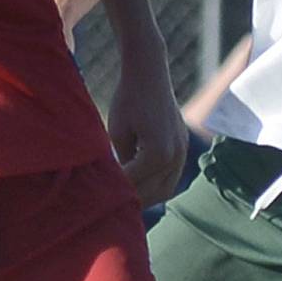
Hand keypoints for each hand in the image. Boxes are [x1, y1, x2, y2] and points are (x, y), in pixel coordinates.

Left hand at [106, 52, 187, 206]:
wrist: (149, 72)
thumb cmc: (127, 100)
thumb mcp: (116, 134)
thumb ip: (120, 163)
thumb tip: (119, 186)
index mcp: (157, 154)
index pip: (133, 185)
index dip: (115, 194)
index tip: (98, 202)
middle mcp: (175, 156)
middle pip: (152, 193)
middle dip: (131, 201)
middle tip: (110, 208)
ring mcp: (182, 151)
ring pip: (165, 189)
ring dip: (146, 196)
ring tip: (125, 201)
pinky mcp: (183, 146)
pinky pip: (171, 176)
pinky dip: (156, 184)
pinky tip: (139, 185)